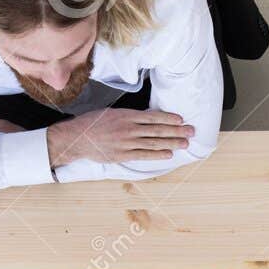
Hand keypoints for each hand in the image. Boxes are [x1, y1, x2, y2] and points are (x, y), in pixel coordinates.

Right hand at [46, 109, 192, 166]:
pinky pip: (144, 155)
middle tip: (191, 131)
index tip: (181, 120)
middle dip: (176, 131)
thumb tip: (147, 119)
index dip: (169, 118)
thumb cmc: (93, 123)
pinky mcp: (122, 155)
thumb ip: (129, 116)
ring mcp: (126, 143)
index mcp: (126, 115)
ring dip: (171, 143)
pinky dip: (157, 154)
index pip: (153, 117)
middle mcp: (129, 128)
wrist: (77, 138)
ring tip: (185, 144)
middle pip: (157, 130)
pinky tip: (169, 154)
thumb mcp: (112, 113)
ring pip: (154, 143)